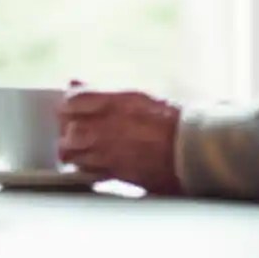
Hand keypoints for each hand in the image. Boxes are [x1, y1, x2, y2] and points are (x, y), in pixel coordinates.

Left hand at [58, 83, 183, 194]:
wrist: (193, 149)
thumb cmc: (169, 118)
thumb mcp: (134, 96)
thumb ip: (99, 91)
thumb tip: (73, 83)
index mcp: (115, 102)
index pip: (72, 101)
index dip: (67, 104)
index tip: (70, 107)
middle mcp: (109, 128)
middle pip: (67, 130)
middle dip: (65, 128)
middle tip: (72, 127)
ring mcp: (111, 153)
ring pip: (72, 154)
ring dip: (72, 149)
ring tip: (80, 146)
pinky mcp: (116, 173)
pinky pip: (86, 170)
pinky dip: (83, 166)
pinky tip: (91, 161)